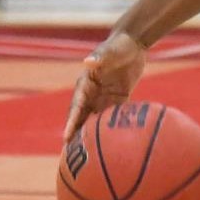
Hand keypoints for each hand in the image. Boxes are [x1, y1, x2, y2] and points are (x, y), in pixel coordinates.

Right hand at [63, 31, 148, 145]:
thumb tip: (87, 61)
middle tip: (71, 155)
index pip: (76, 107)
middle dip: (76, 135)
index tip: (66, 138)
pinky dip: (111, 130)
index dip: (71, 122)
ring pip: (96, 121)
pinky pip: (113, 118)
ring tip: (88, 157)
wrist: (133, 43)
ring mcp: (104, 97)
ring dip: (91, 136)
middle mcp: (92, 93)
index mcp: (85, 83)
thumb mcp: (110, 50)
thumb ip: (100, 56)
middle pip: (81, 118)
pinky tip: (114, 146)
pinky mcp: (118, 99)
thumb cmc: (119, 45)